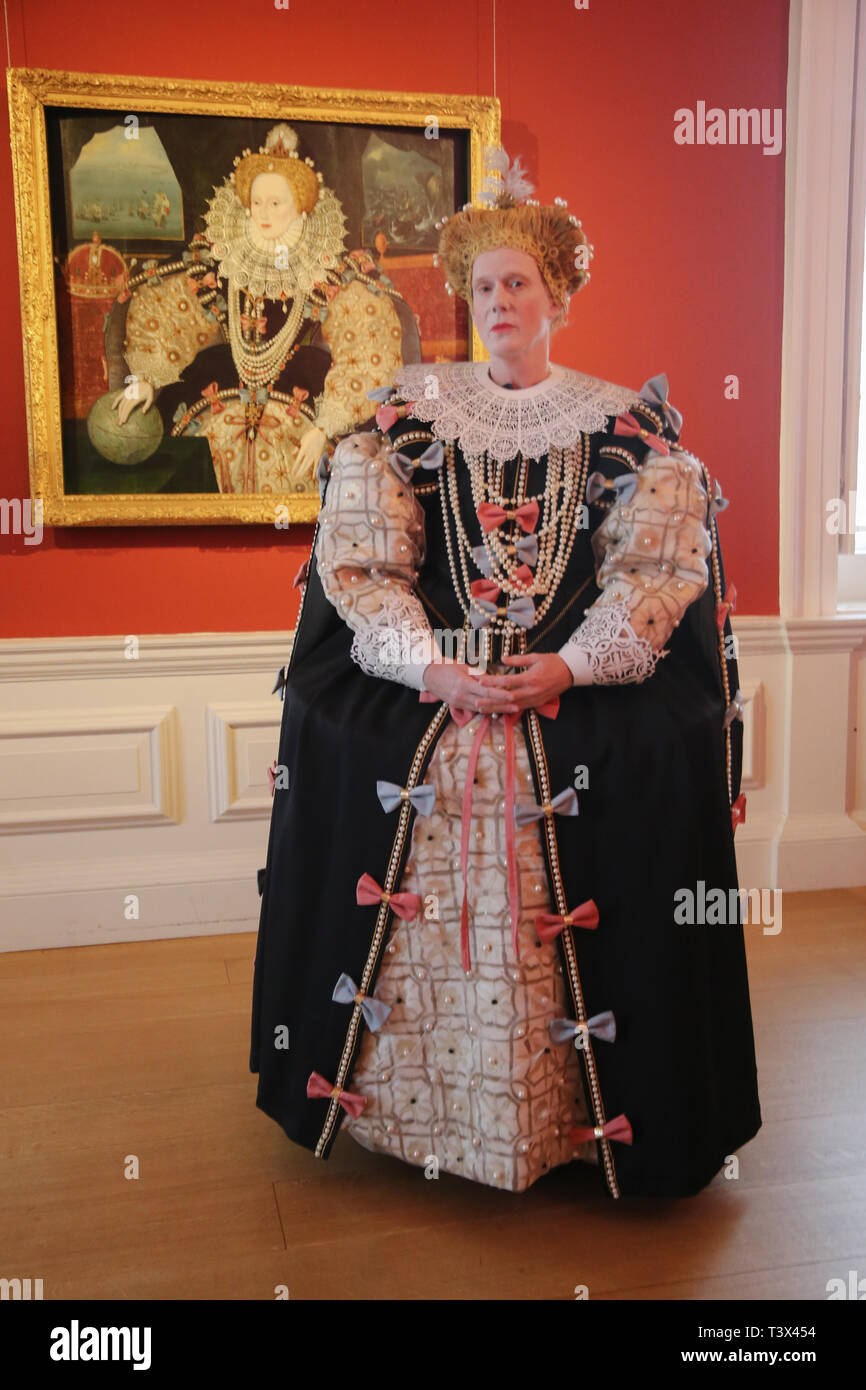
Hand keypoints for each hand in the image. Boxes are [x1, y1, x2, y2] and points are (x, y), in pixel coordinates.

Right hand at [112, 378, 154, 424]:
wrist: (146, 380)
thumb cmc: (149, 391)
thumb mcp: (151, 398)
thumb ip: (147, 406)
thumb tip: (143, 412)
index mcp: (136, 398)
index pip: (128, 408)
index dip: (125, 414)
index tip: (124, 421)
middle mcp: (130, 396)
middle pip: (124, 407)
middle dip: (121, 416)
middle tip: (120, 424)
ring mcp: (127, 393)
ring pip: (121, 404)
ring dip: (119, 412)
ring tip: (119, 419)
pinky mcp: (125, 391)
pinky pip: (119, 397)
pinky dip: (115, 402)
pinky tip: (113, 408)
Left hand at [292, 426, 328, 481]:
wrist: (321, 433)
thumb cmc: (310, 436)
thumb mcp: (302, 440)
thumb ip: (297, 448)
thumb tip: (293, 453)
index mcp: (303, 449)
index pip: (298, 460)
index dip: (295, 467)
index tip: (291, 472)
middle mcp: (308, 454)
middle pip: (303, 465)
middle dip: (298, 472)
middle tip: (295, 478)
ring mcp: (314, 456)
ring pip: (308, 466)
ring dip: (304, 472)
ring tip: (300, 477)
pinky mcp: (319, 456)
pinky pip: (316, 465)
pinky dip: (315, 471)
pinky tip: (313, 477)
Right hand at [421, 660, 521, 714]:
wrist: (427, 675)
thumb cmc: (445, 666)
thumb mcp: (463, 667)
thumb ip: (479, 674)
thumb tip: (494, 680)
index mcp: (463, 684)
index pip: (485, 691)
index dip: (499, 695)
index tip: (512, 696)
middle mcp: (461, 696)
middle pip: (486, 703)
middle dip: (502, 706)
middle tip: (517, 707)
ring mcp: (459, 703)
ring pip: (482, 709)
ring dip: (497, 710)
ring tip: (511, 710)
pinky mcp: (457, 705)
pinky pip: (475, 710)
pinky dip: (487, 710)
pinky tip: (497, 711)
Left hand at [422, 651, 572, 713]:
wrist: (570, 672)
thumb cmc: (552, 662)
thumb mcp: (535, 657)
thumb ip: (518, 660)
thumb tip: (502, 659)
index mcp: (530, 678)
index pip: (507, 682)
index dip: (492, 682)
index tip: (480, 680)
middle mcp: (532, 692)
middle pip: (507, 698)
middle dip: (491, 700)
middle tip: (476, 701)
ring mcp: (534, 699)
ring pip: (512, 706)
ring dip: (496, 708)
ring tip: (482, 708)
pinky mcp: (536, 704)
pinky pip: (519, 708)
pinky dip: (507, 710)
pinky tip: (497, 711)